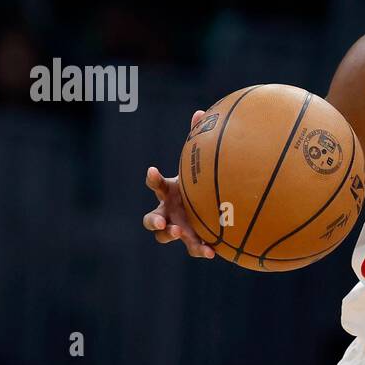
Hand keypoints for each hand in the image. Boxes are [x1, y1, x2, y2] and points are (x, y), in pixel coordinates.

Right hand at [142, 109, 214, 258]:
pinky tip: (213, 252)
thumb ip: (198, 140)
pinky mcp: (192, 240)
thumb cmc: (201, 182)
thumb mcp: (199, 165)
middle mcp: (168, 212)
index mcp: (168, 191)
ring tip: (181, 234)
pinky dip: (201, 250)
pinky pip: (194, 247)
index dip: (153, 178)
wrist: (211, 204)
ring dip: (172, 236)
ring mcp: (178, 228)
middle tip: (161, 222)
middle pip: (151, 219)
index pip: (156, 184)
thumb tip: (203, 112)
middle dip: (153, 221)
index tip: (153, 170)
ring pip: (166, 237)